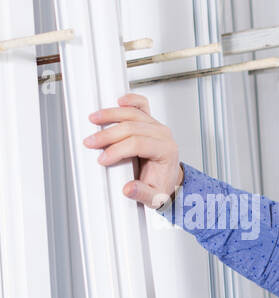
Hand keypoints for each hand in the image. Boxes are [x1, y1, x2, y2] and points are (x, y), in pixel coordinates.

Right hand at [83, 93, 181, 208]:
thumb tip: (128, 188)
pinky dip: (130, 101)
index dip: (118, 150)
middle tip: (91, 143)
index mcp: (166, 151)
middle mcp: (162, 135)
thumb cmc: (162, 184)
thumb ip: (142, 194)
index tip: (102, 159)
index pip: (139, 144)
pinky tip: (119, 101)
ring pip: (133, 114)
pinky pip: (141, 106)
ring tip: (93, 120)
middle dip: (108, 135)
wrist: (169, 178)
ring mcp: (156, 126)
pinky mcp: (149, 121)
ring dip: (111, 115)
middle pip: (132, 128)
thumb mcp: (155, 197)